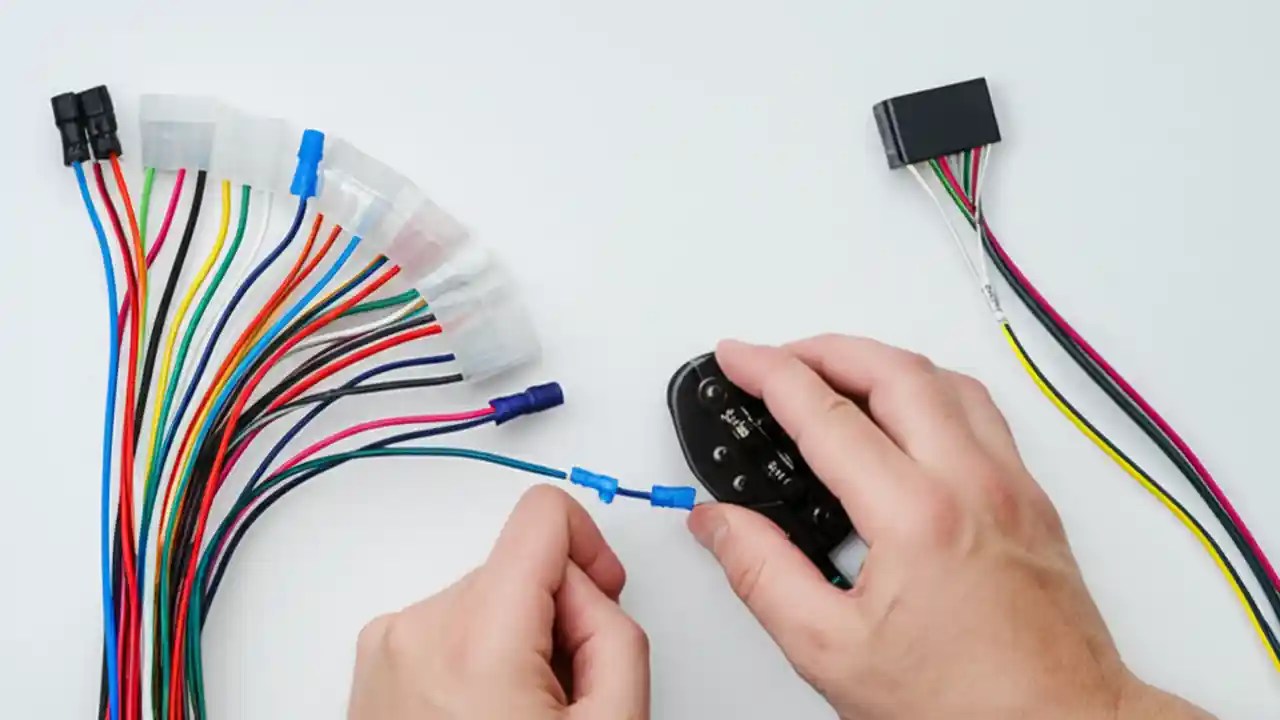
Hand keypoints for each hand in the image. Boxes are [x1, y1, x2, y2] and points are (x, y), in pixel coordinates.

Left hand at [349, 485, 648, 719]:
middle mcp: (416, 631)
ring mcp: (386, 649)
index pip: (541, 515)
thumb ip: (617, 631)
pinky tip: (488, 713)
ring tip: (524, 712)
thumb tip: (590, 593)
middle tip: (568, 694)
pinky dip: (478, 661)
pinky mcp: (372, 668)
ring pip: (485, 599)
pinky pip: (448, 628)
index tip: (602, 590)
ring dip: (517, 644)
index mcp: (474, 641)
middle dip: (556, 617)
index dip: (591, 545)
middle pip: (516, 566)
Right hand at [688, 337, 1211, 719]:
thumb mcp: (833, 651)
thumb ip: (764, 575)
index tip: (737, 357)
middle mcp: (971, 484)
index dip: (768, 374)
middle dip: (824, 349)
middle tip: (779, 357)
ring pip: (945, 379)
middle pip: (892, 370)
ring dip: (881, 361)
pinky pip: (981, 411)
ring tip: (836, 371)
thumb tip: (720, 524)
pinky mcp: (1033, 500)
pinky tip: (909, 409)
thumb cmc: (968, 706)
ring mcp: (1011, 486)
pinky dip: (931, 389)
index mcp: (916, 516)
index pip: (826, 415)